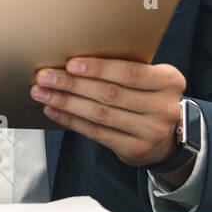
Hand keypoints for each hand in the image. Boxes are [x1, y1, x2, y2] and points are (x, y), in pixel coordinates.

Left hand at [29, 58, 186, 167]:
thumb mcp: (150, 79)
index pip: (129, 73)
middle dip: (72, 84)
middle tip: (45, 77)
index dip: (98, 68)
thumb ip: (125, 69)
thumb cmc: (148, 97)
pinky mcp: (135, 150)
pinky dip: (71, 120)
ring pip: (100, 115)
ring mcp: (151, 132)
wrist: (166, 136)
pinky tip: (54, 111)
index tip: (70, 64)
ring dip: (66, 103)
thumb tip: (75, 61)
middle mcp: (164, 107)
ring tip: (43, 93)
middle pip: (110, 94)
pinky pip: (96, 133)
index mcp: (169, 81)